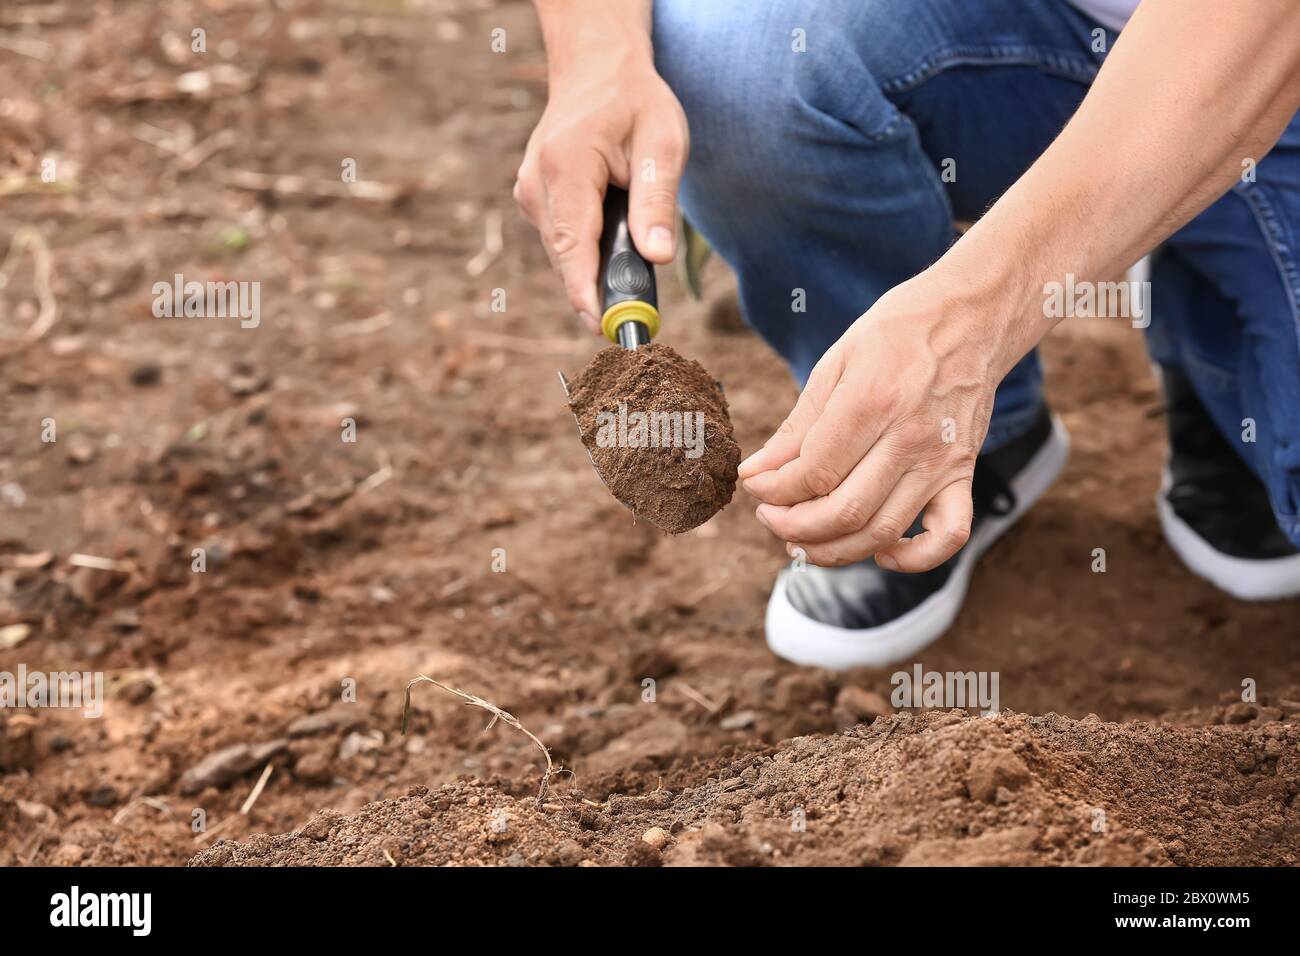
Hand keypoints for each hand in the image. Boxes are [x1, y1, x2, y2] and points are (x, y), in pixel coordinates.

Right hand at [514, 35, 687, 331]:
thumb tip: (657, 258)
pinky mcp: (534, 201)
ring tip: (633, 270)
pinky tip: (614, 242)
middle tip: (636, 321)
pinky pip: (562, 241)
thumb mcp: (663, 142)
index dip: (586, 290)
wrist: (596, 68)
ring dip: (595, 269)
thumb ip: (657, 200)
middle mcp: (536, 183)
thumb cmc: (634, 102)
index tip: (601, 326)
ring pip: (563, 253)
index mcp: (566, 166)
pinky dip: (588, 253)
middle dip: (598, 290)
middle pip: (566, 257)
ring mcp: (530, 193)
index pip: (573, 243)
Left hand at [739, 274, 1013, 571]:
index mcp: (872, 402)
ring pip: (882, 532)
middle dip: (793, 526)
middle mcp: (910, 438)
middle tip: (770, 517)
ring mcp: (940, 462)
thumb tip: (757, 473)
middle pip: (844, 512)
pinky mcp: (963, 474)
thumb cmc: (897, 333)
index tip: (755, 486)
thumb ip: (798, 426)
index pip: (813, 473)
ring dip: (834, 549)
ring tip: (801, 538)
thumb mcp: (836, 363)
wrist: (972, 316)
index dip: (774, 491)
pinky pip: (948, 535)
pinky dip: (914, 558)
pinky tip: (880, 552)